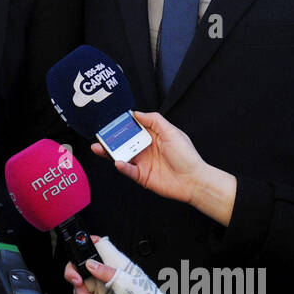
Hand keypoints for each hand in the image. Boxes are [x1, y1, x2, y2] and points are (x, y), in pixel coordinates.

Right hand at [62, 235, 187, 293]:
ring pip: (79, 281)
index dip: (84, 245)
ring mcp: (101, 283)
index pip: (96, 244)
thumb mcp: (125, 283)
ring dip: (79, 291)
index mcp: (114, 260)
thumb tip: (91, 264)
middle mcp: (106, 270)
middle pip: (80, 264)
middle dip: (73, 273)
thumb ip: (107, 272)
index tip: (77, 255)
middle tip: (77, 282)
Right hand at [90, 111, 235, 224]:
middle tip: (100, 135)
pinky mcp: (141, 176)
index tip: (111, 121)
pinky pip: (128, 170)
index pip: (133, 128)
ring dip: (109, 152)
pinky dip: (121, 166)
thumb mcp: (172, 132)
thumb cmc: (186, 156)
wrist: (194, 180)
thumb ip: (154, 120)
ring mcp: (142, 162)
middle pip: (124, 142)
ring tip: (99, 148)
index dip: (122, 124)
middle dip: (111, 138)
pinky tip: (117, 162)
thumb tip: (137, 113)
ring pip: (121, 155)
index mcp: (152, 136)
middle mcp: (145, 148)